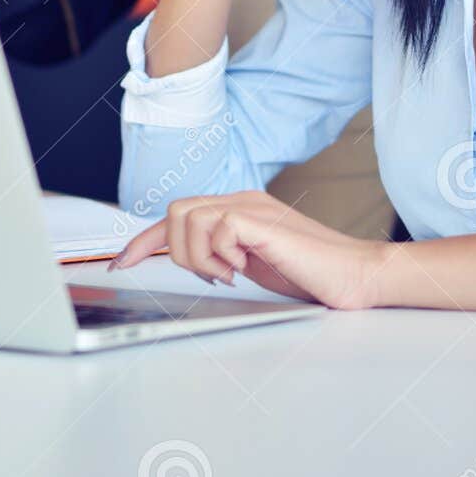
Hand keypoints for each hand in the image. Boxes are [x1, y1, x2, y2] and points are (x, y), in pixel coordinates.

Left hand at [108, 190, 385, 310]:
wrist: (355, 274)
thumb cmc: (312, 273)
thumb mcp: (255, 264)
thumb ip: (225, 255)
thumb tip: (191, 263)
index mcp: (239, 209)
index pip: (177, 216)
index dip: (143, 240)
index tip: (120, 264)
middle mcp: (243, 200)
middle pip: (175, 212)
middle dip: (179, 252)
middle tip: (214, 276)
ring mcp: (253, 207)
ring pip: (188, 216)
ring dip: (199, 255)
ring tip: (231, 272)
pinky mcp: (263, 221)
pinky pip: (217, 225)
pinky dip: (221, 253)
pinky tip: (244, 267)